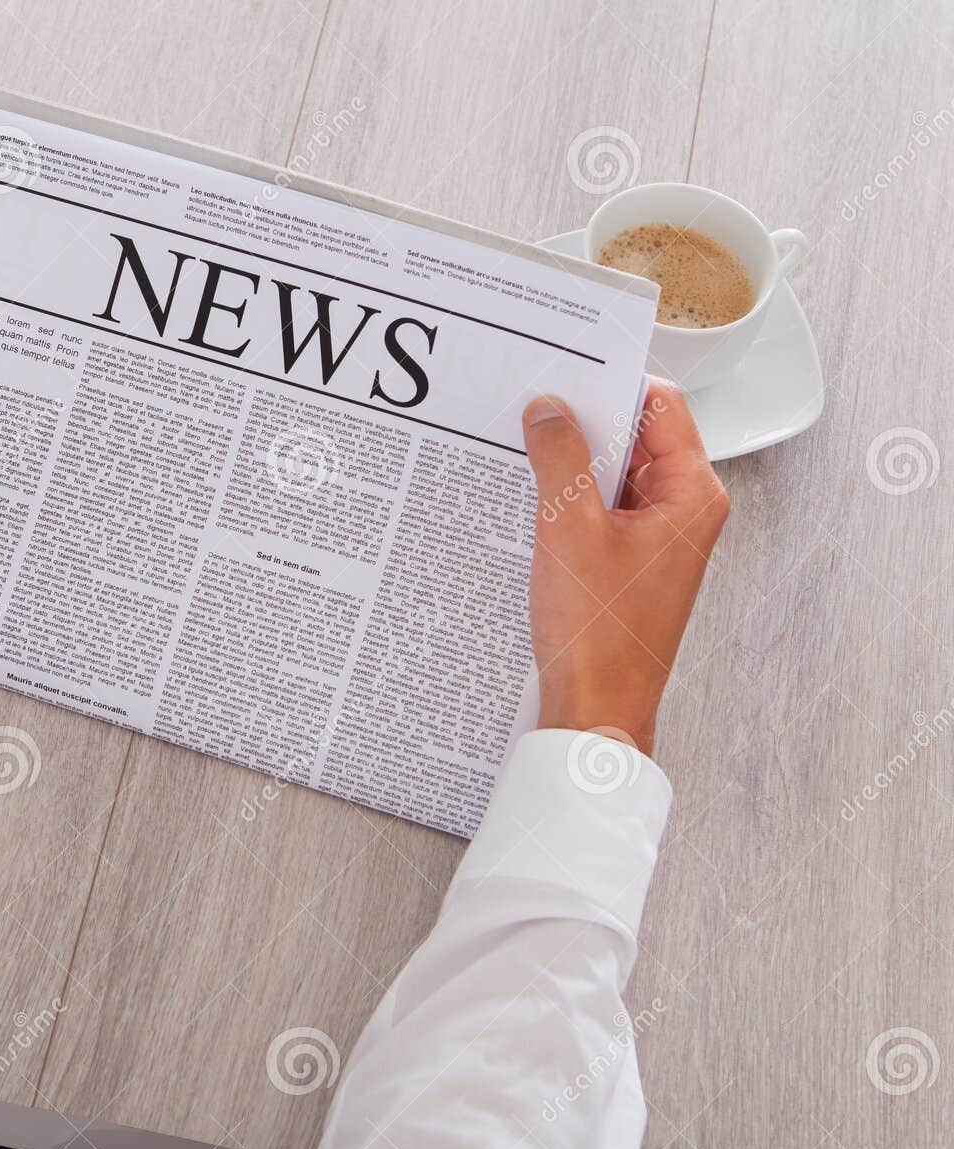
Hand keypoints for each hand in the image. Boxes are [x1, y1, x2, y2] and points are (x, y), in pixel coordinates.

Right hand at [521, 377, 728, 755]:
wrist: (596, 710)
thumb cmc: (598, 636)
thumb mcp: (567, 530)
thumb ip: (558, 457)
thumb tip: (548, 409)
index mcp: (692, 496)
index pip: (660, 407)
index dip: (612, 384)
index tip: (565, 371)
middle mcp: (684, 514)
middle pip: (636, 439)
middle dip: (584, 425)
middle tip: (533, 410)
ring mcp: (659, 542)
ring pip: (615, 478)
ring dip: (572, 467)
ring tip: (524, 457)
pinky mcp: (631, 566)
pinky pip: (602, 514)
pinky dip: (569, 504)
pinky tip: (530, 503)